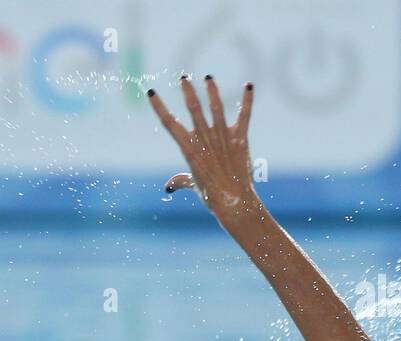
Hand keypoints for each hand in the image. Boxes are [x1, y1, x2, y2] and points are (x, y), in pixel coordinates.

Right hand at [147, 76, 258, 223]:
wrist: (233, 202)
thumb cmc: (211, 195)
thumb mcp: (193, 185)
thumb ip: (180, 181)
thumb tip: (168, 187)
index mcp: (189, 149)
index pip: (169, 123)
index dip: (159, 106)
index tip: (151, 92)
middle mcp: (204, 140)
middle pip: (193, 109)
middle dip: (188, 91)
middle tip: (184, 78)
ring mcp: (223, 138)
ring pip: (216, 108)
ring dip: (212, 91)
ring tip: (208, 77)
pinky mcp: (240, 140)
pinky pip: (244, 116)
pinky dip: (247, 100)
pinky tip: (249, 85)